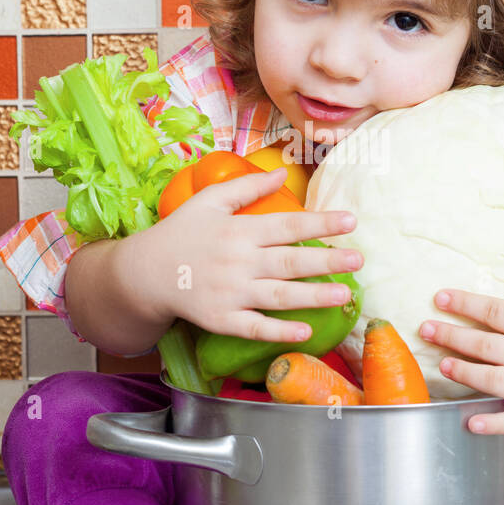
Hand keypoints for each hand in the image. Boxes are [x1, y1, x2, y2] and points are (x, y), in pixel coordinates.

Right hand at [125, 164, 363, 341]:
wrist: (144, 272)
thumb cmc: (182, 232)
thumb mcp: (210, 201)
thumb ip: (247, 187)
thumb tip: (282, 172)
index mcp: (238, 230)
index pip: (287, 225)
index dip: (320, 223)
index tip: (350, 221)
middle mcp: (238, 262)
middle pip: (290, 262)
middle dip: (327, 261)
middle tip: (359, 260)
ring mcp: (230, 294)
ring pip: (279, 296)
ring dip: (314, 296)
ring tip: (344, 294)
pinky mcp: (221, 320)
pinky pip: (255, 328)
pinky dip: (280, 332)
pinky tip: (306, 332)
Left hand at [418, 225, 503, 433]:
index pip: (495, 312)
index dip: (465, 303)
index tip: (439, 297)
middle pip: (487, 346)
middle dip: (452, 337)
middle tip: (424, 330)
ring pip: (496, 382)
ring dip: (465, 374)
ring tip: (442, 365)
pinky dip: (495, 425)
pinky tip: (470, 423)